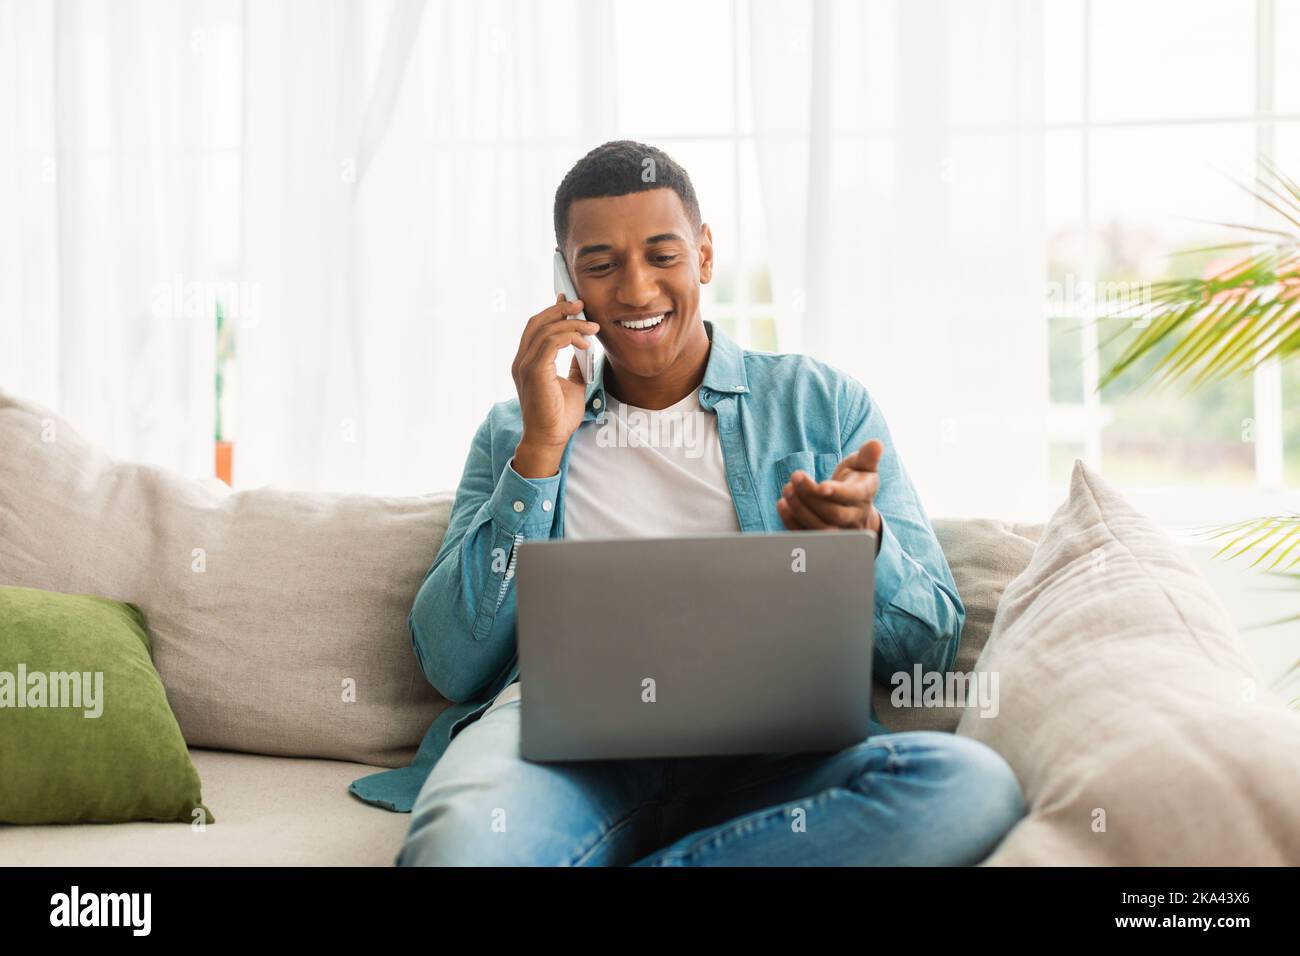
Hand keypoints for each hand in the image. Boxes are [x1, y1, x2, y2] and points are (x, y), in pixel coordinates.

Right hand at [510, 293, 598, 476]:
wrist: (551, 439)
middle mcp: (521, 360)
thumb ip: (575, 366)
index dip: (553, 310)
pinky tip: (584, 343)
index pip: (536, 327)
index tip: (572, 302)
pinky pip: (550, 342)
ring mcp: (525, 366)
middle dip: (561, 309)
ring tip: (592, 327)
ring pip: (545, 329)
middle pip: (537, 321)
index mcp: (527, 361)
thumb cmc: (559, 416)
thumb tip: (585, 350)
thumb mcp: (572, 384)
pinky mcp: (534, 372)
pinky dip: (569, 337)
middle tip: (583, 305)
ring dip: (571, 324)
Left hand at [776, 440, 884, 549]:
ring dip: (799, 510)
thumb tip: (876, 444)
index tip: (820, 485)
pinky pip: (807, 536)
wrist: (856, 509)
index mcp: (863, 496)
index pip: (852, 497)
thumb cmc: (857, 480)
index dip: (836, 492)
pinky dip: (792, 523)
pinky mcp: (823, 539)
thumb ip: (868, 456)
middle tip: (795, 478)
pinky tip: (782, 505)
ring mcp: (839, 531)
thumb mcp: (864, 466)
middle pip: (833, 514)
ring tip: (787, 489)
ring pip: (819, 528)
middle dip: (811, 496)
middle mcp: (853, 518)